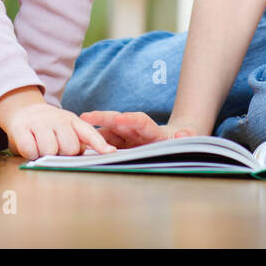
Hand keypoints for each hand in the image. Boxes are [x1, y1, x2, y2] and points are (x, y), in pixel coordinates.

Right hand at [0, 89, 116, 159]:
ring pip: (49, 150)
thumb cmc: (50, 127)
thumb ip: (83, 140)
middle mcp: (57, 119)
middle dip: (63, 154)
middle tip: (56, 149)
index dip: (100, 144)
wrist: (23, 112)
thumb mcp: (68, 128)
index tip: (110, 152)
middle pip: (69, 148)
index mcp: (72, 120)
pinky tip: (31, 147)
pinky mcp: (21, 128)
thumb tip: (104, 152)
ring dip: (45, 155)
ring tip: (42, 147)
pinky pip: (30, 150)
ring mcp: (39, 122)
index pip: (89, 133)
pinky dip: (31, 154)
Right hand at [77, 111, 197, 148]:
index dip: (131, 120)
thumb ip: (187, 136)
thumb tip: (183, 133)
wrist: (173, 144)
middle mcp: (136, 131)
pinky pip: (104, 145)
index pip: (141, 122)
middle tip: (85, 117)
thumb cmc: (180, 142)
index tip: (120, 118)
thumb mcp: (188, 139)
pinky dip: (92, 146)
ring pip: (107, 134)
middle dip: (103, 118)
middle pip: (118, 123)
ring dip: (93, 135)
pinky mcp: (119, 145)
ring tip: (76, 137)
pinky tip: (78, 148)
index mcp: (153, 131)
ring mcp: (126, 138)